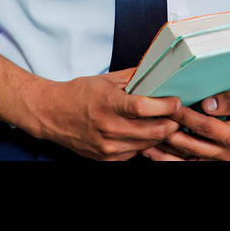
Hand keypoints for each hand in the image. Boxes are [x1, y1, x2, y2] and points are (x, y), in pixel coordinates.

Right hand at [29, 70, 181, 160]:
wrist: (51, 114)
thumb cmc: (78, 94)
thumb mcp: (105, 80)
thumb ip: (133, 77)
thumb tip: (157, 72)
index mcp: (108, 103)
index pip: (143, 108)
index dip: (165, 106)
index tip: (176, 101)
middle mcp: (108, 127)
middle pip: (151, 131)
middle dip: (170, 123)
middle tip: (178, 115)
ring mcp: (107, 146)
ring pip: (147, 145)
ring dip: (160, 135)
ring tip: (167, 124)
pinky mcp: (106, 158)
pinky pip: (135, 153)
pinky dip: (144, 144)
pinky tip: (146, 134)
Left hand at [142, 86, 229, 160]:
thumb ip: (229, 101)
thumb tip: (207, 104)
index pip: (203, 126)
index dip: (183, 116)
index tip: (167, 105)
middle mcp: (228, 153)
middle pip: (191, 145)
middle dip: (168, 134)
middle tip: (148, 123)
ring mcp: (222, 158)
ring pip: (188, 158)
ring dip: (166, 153)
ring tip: (144, 144)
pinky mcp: (217, 158)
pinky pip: (192, 162)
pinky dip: (174, 158)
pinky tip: (158, 152)